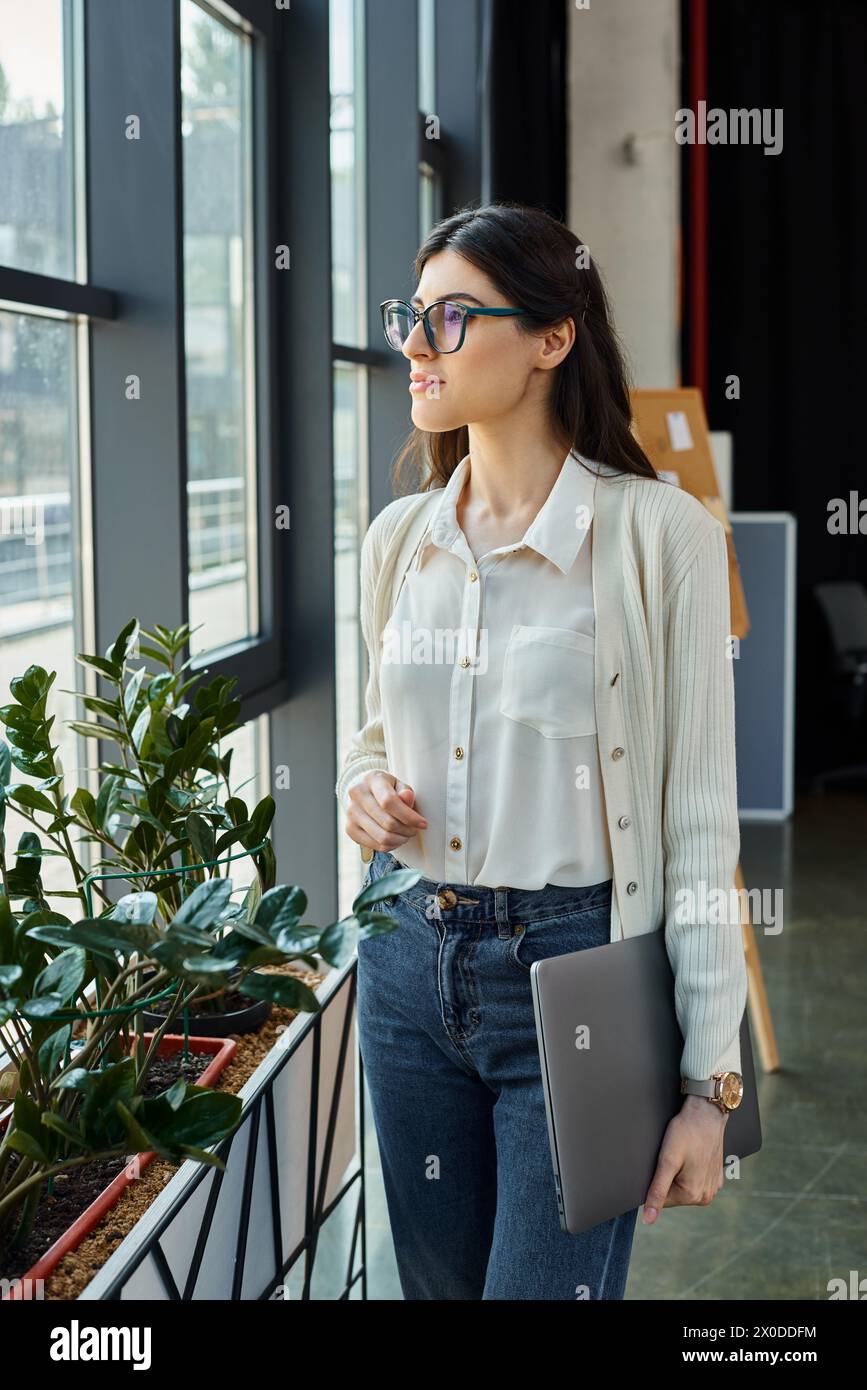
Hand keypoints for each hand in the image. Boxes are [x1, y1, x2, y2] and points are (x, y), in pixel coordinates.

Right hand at [345, 770, 427, 852]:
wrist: (365, 793)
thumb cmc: (387, 789)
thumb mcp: (399, 785)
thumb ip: (405, 792)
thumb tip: (407, 797)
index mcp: (372, 779)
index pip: (389, 801)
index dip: (409, 816)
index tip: (423, 824)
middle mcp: (357, 794)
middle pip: (387, 822)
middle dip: (407, 830)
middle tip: (414, 830)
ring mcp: (351, 813)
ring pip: (381, 837)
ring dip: (399, 840)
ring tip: (406, 835)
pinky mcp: (350, 828)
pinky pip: (374, 845)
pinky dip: (389, 846)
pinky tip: (395, 839)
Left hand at [642, 1096, 728, 1223]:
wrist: (707, 1113)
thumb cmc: (686, 1132)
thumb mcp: (667, 1160)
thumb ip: (657, 1191)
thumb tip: (648, 1219)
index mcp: (692, 1195)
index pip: (661, 1200)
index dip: (656, 1180)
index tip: (661, 1162)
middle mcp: (706, 1196)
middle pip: (673, 1194)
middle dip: (669, 1177)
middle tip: (672, 1156)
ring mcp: (713, 1188)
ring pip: (683, 1187)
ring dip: (679, 1173)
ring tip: (683, 1153)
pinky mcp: (716, 1178)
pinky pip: (695, 1179)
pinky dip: (690, 1169)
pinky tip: (692, 1154)